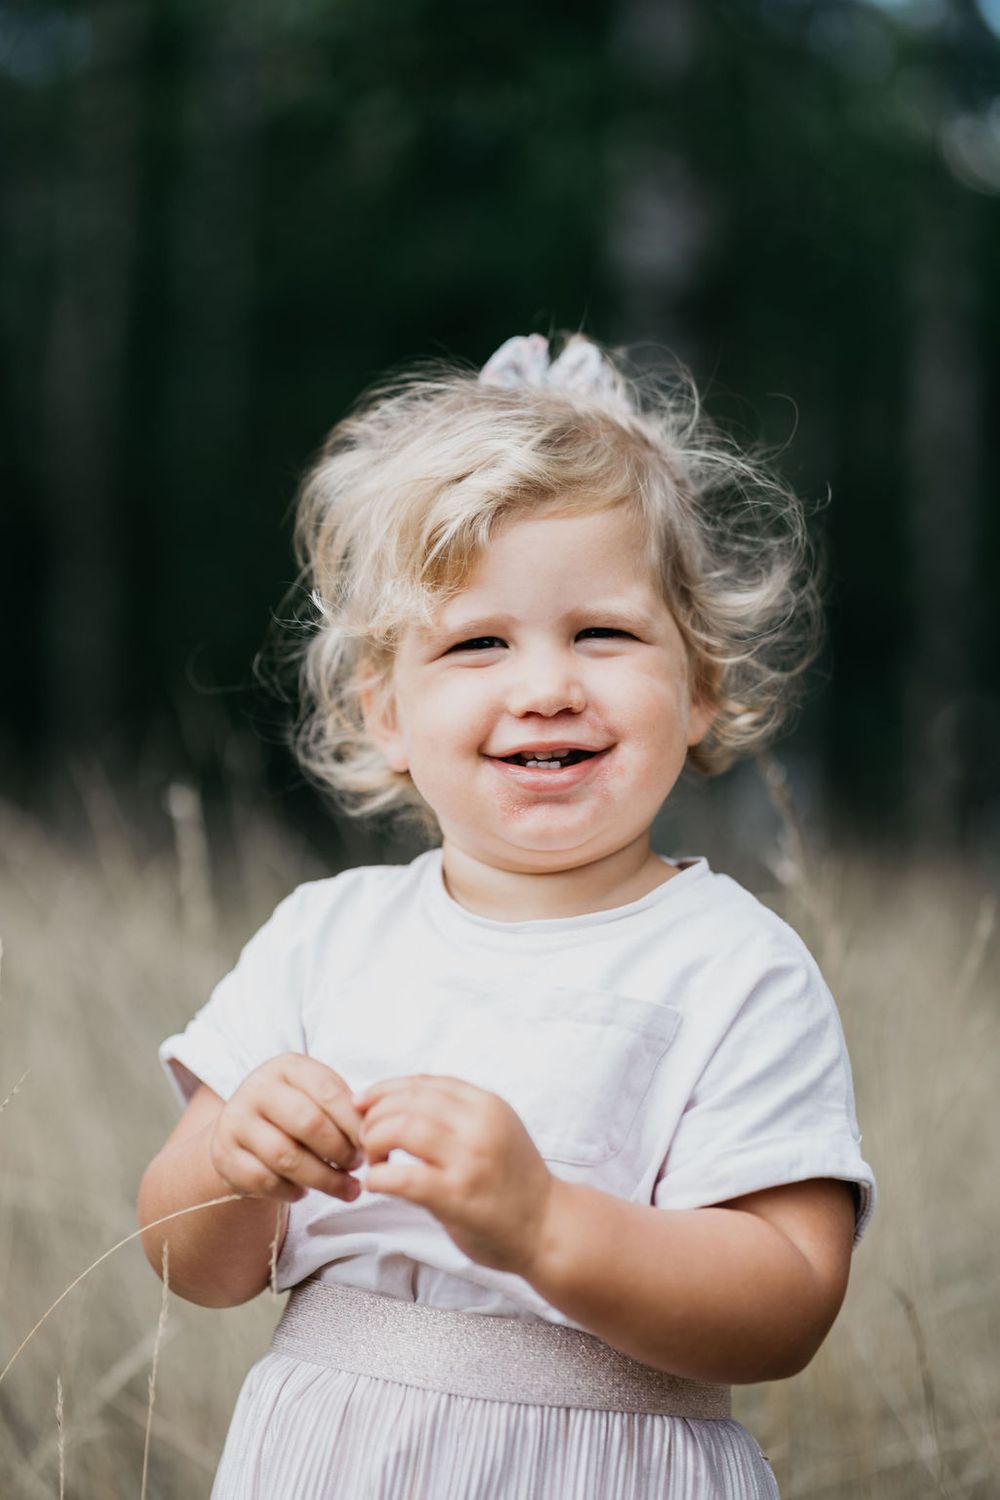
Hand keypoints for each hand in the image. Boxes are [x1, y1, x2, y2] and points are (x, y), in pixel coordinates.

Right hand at [209, 1053, 364, 1203]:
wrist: (240, 1132)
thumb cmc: (293, 1114)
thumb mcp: (316, 1097)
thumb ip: (345, 1108)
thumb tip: (376, 1132)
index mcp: (287, 1066)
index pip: (328, 1091)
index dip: (355, 1122)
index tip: (372, 1143)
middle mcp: (257, 1088)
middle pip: (308, 1123)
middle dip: (341, 1151)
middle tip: (357, 1166)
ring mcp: (235, 1121)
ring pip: (287, 1157)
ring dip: (324, 1179)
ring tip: (346, 1187)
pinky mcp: (223, 1155)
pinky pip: (266, 1181)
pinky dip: (293, 1191)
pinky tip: (306, 1191)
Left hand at [352, 1074, 555, 1276]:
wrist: (548, 1227)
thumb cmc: (514, 1182)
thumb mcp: (494, 1129)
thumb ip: (457, 1113)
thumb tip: (397, 1102)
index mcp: (486, 1105)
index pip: (423, 1083)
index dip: (385, 1089)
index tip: (363, 1103)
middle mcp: (479, 1125)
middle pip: (407, 1102)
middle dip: (375, 1116)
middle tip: (366, 1138)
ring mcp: (469, 1160)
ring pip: (401, 1129)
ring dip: (374, 1142)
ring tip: (373, 1160)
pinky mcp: (458, 1197)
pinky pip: (404, 1178)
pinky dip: (379, 1177)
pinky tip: (375, 1184)